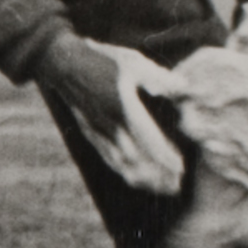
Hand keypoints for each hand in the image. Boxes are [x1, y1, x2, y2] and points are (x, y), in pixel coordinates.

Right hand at [34, 32, 188, 193]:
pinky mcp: (90, 133)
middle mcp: (110, 124)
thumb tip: (184, 86)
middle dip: (156, 175)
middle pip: (136, 159)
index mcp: (123, 107)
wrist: (63, 62)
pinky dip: (122, 171)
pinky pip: (107, 157)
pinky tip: (132, 177)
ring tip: (159, 187)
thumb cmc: (102, 59)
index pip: (148, 139)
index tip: (180, 168)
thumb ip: (159, 77)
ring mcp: (98, 131)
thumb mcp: (133, 61)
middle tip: (176, 185)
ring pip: (120, 163)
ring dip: (141, 178)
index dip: (164, 156)